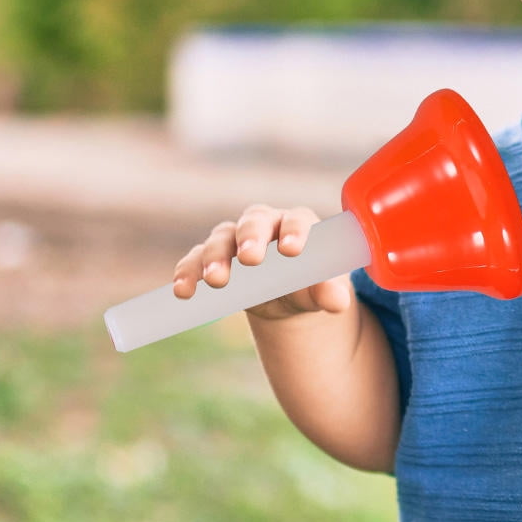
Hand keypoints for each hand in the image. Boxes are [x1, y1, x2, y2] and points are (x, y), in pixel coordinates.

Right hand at [171, 205, 354, 321]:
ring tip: (216, 281)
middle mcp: (264, 224)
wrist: (288, 294)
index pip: (297, 219)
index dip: (294, 232)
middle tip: (251, 260)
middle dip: (251, 239)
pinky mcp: (212, 258)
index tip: (291, 251)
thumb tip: (338, 302)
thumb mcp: (324, 289)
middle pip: (254, 221)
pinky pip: (195, 260)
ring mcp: (234, 239)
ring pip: (220, 239)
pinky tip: (184, 291)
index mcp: (297, 223)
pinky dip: (188, 273)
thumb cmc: (312, 282)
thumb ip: (330, 292)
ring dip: (215, 258)